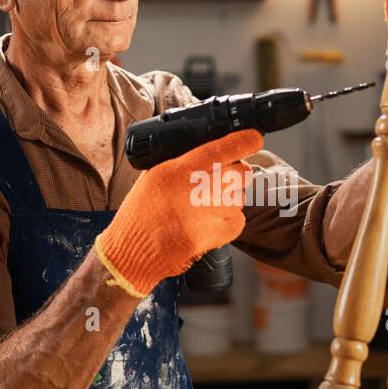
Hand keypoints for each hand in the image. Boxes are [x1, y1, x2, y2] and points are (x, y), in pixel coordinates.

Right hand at [96, 129, 260, 296]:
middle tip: (220, 178)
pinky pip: (238, 220)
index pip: (224, 148)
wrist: (133, 251)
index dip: (246, 140)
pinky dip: (229, 220)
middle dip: (235, 172)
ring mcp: (209, 214)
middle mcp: (198, 190)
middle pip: (241, 172)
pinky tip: (210, 220)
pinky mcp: (216, 236)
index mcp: (180, 169)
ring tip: (205, 205)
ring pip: (240, 196)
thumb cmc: (141, 212)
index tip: (254, 137)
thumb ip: (183, 161)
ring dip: (229, 198)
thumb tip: (211, 150)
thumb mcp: (154, 175)